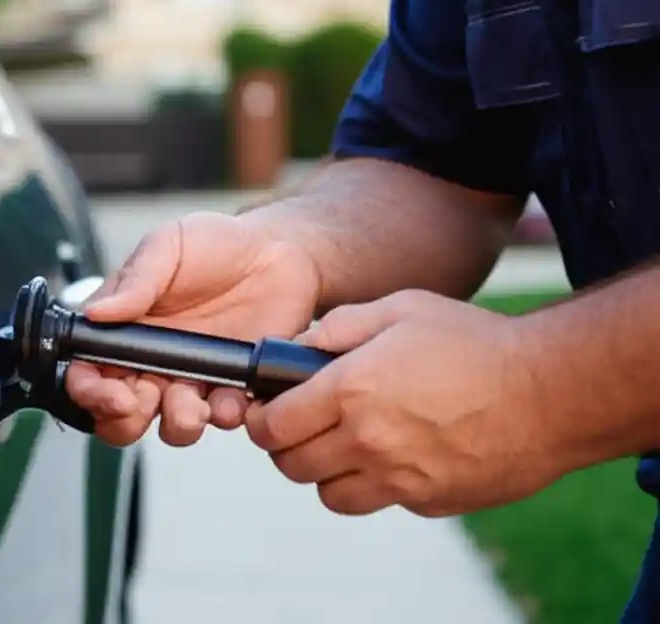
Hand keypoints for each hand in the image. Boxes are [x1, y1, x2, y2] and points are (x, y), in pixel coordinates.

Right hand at [65, 212, 321, 446]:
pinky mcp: (230, 387)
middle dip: (125, 420)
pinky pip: (220, 417)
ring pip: (170, 426)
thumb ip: (135, 281)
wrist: (278, 251)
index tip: (111, 395)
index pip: (87, 372)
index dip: (90, 392)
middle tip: (143, 402)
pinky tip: (230, 397)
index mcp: (123, 329)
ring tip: (192, 405)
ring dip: (177, 424)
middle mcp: (150, 361)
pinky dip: (222, 415)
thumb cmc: (216, 243)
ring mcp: (190, 378)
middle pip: (119, 414)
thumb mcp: (168, 246)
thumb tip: (96, 312)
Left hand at [245, 289, 553, 516]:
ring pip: (330, 495)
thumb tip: (294, 348)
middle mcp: (367, 440)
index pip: (272, 427)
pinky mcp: (428, 500)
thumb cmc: (474, 340)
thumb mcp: (400, 310)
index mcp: (350, 390)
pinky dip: (376, 484)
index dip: (260, 421)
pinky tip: (395, 454)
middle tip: (300, 429)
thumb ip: (339, 327)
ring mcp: (398, 477)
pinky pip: (381, 501)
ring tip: (343, 446)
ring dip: (326, 473)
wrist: (550, 391)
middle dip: (286, 448)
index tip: (264, 414)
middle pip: (292, 466)